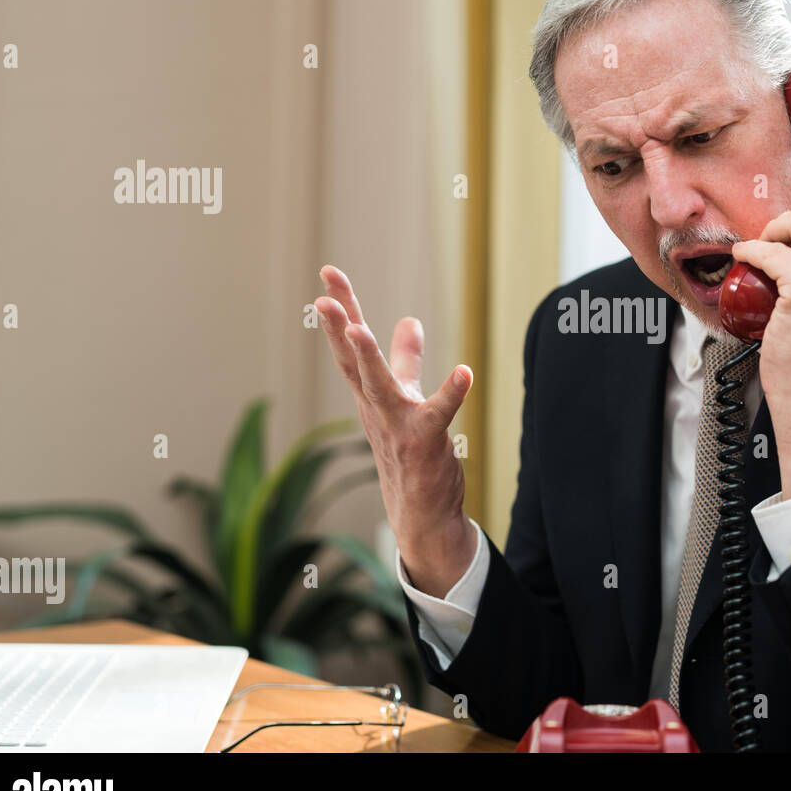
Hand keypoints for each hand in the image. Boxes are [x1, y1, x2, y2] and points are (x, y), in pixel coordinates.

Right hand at [315, 265, 475, 596]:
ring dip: (370, 359)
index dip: (342, 310)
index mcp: (370, 395)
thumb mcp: (405, 398)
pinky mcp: (425, 444)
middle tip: (325, 297)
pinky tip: (464, 372)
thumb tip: (408, 319)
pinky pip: (439, 415)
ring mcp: (398, 427)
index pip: (350, 346)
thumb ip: (406, 358)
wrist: (420, 516)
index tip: (329, 274)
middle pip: (354, 363)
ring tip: (359, 330)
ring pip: (380, 388)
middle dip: (340, 328)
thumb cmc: (410, 454)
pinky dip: (451, 393)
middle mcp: (377, 409)